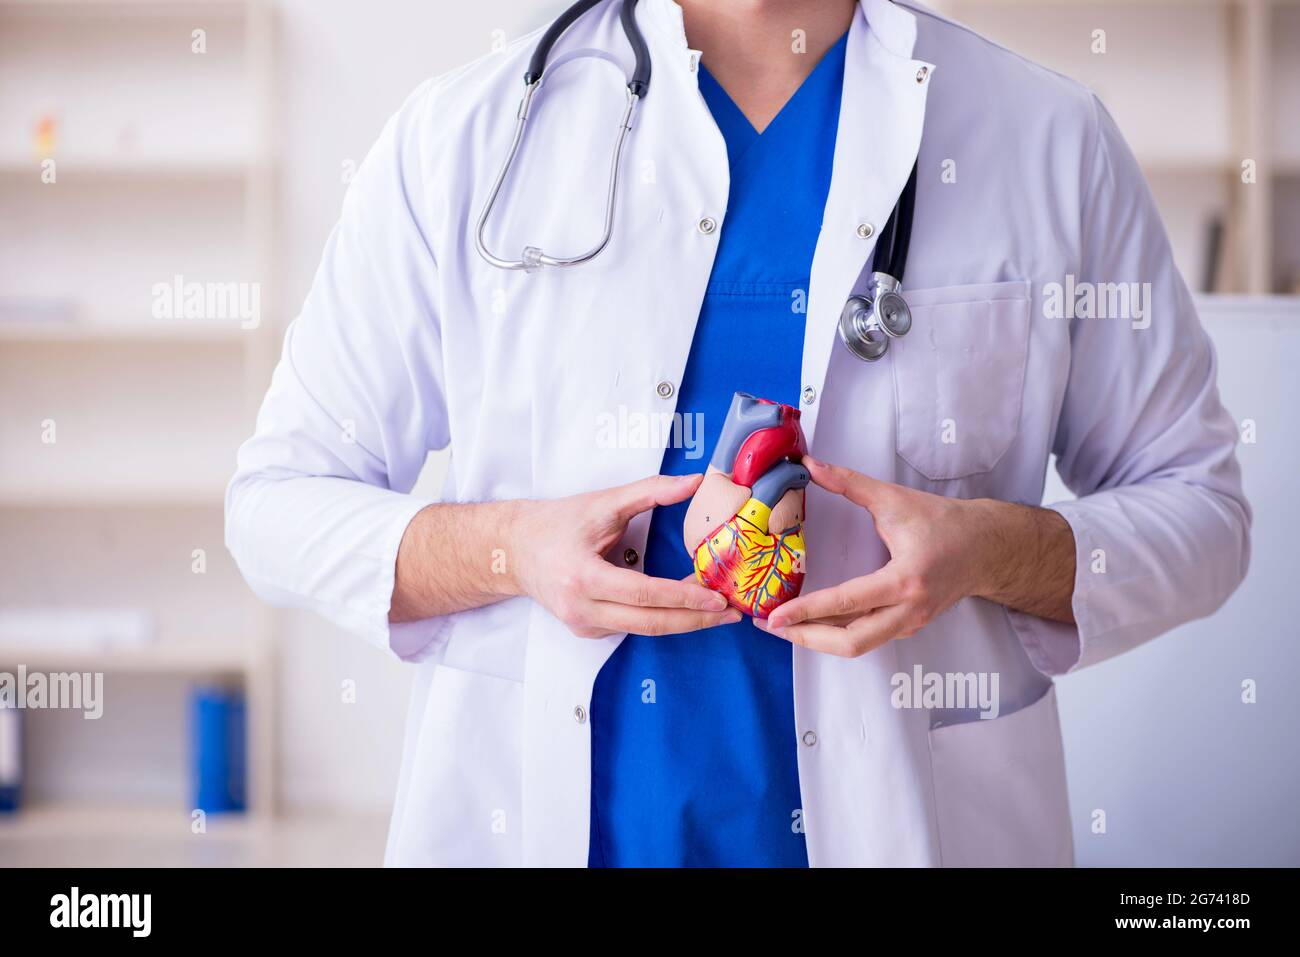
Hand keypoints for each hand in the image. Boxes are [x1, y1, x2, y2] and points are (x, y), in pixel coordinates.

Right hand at [510, 473, 741, 638]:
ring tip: (717, 610)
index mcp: (583, 577)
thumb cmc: (556, 523)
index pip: (644, 594)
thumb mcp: (604, 502)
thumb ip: (651, 491)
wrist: (513, 550)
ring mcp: (583, 625)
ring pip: (644, 631)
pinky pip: (631, 628)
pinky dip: (660, 618)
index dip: (684, 598)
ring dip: (683, 621)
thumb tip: (696, 482)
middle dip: (696, 620)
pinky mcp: (587, 631)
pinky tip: (685, 607)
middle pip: (650, 623)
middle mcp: (582, 609)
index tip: (718, 598)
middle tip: (731, 613)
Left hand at [757, 457, 1003, 656]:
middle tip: (771, 626)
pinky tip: (813, 623)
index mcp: (905, 579)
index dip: (807, 611)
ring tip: (784, 627)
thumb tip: (810, 464)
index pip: (847, 602)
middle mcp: (909, 610)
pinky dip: (838, 634)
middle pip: (851, 643)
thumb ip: (848, 482)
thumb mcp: (894, 498)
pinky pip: (868, 638)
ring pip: (858, 646)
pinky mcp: (909, 627)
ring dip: (819, 640)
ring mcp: (910, 624)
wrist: (987, 548)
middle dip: (806, 638)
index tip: (775, 616)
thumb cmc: (943, 521)